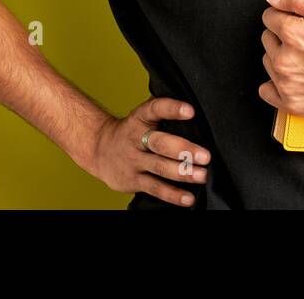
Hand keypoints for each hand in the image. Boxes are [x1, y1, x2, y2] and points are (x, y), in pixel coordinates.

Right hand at [85, 96, 211, 206]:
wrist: (98, 149)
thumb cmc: (132, 131)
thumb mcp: (143, 116)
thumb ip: (163, 111)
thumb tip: (196, 105)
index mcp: (140, 118)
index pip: (156, 109)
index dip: (173, 109)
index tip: (191, 111)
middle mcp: (136, 138)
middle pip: (160, 143)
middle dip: (183, 149)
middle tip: (205, 155)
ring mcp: (134, 161)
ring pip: (159, 167)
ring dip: (182, 172)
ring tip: (201, 175)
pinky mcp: (133, 180)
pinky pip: (155, 188)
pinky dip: (172, 195)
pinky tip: (188, 198)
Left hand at [259, 0, 303, 117]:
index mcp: (293, 34)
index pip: (269, 16)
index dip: (286, 16)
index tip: (302, 24)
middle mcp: (285, 60)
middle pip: (267, 38)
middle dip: (283, 36)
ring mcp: (286, 84)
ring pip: (269, 61)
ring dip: (282, 58)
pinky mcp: (290, 103)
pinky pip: (266, 90)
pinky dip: (277, 84)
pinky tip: (297, 77)